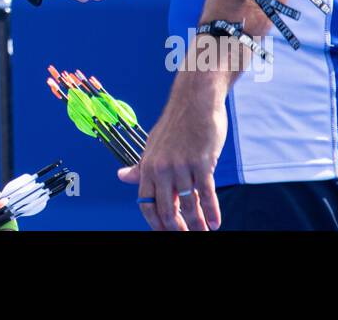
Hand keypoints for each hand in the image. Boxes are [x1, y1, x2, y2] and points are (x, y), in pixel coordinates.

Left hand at [120, 76, 226, 230]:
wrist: (195, 100)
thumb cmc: (176, 125)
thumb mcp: (153, 145)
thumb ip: (141, 166)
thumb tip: (121, 177)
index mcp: (148, 165)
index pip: (146, 203)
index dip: (155, 223)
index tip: (164, 233)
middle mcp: (161, 168)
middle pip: (166, 209)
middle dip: (177, 229)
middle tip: (187, 237)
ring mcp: (181, 165)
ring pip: (189, 204)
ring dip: (198, 224)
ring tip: (204, 233)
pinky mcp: (202, 161)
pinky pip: (207, 193)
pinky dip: (213, 211)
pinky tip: (216, 223)